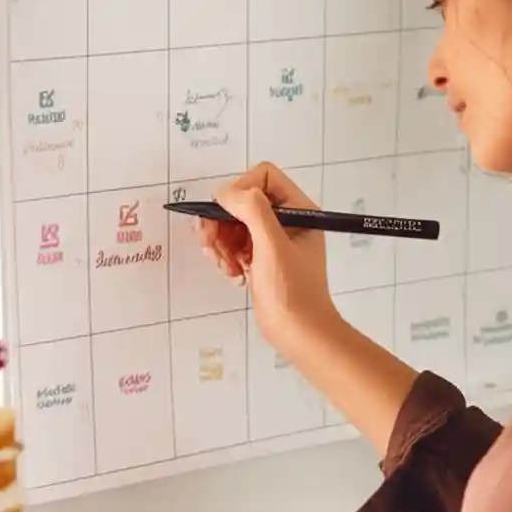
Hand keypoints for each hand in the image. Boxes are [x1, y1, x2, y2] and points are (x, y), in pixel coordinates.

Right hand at [198, 162, 337, 353]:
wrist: (299, 335)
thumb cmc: (292, 293)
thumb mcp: (272, 246)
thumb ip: (252, 210)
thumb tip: (226, 192)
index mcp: (298, 210)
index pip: (263, 176)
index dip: (239, 191)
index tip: (226, 216)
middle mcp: (286, 220)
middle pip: (242, 200)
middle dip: (222, 221)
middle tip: (211, 244)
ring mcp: (272, 240)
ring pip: (233, 223)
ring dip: (220, 241)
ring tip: (224, 265)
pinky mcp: (260, 258)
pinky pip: (233, 244)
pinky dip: (225, 256)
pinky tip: (232, 273)